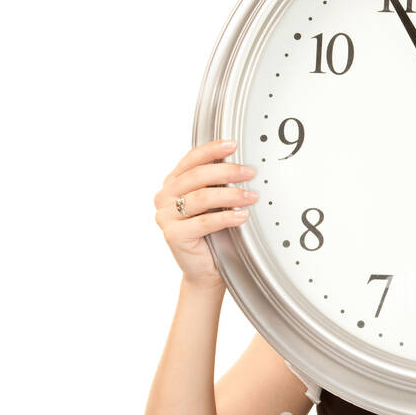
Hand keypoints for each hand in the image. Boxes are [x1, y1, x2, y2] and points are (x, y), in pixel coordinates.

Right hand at [153, 139, 256, 288]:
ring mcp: (166, 216)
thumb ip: (217, 184)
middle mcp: (165, 197)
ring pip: (201, 198)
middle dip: (226, 172)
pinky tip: (242, 216)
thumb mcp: (214, 203)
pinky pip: (203, 221)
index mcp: (173, 184)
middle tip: (249, 173)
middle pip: (196, 176)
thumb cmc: (213, 235)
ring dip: (230, 195)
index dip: (211, 150)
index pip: (190, 160)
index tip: (232, 145)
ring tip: (251, 197)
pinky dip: (225, 218)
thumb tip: (241, 164)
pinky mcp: (173, 235)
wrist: (206, 269)